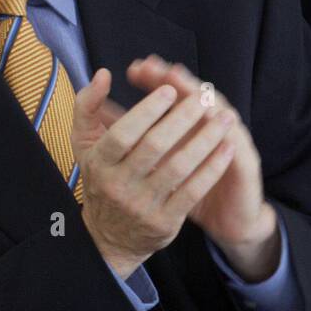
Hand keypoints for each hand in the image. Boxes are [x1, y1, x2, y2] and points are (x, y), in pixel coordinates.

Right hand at [71, 65, 236, 279]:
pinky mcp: (164, 222)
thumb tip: (104, 74)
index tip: (170, 90)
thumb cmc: (100, 178)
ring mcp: (142, 205)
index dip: (147, 110)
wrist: (109, 236)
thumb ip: (87, 106)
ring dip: (205, 139)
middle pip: (154, 146)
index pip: (122, 133)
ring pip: (178, 167)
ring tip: (223, 117)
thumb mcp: (84, 144)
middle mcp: (117, 185)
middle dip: (183, 118)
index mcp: (98, 163)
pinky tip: (226, 148)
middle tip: (203, 98)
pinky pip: (192, 191)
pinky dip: (211, 168)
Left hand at [125, 57, 278, 278]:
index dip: (157, 79)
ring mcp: (233, 141)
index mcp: (190, 122)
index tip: (137, 69)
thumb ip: (131, 135)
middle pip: (195, 93)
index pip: (174, 91)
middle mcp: (212, 125)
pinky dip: (225, 133)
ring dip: (202, 98)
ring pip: (219, 112)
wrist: (227, 220)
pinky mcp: (245, 164)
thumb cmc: (184, 188)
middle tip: (159, 69)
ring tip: (188, 85)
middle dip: (176, 81)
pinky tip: (215, 120)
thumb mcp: (155, 160)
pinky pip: (236, 146)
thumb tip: (100, 111)